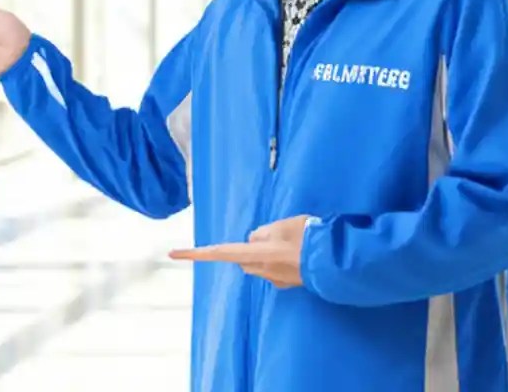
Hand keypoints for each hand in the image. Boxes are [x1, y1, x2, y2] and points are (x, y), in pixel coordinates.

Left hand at [168, 215, 310, 288]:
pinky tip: (300, 251)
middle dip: (250, 247)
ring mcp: (275, 279)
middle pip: (244, 256)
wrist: (334, 262)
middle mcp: (261, 270)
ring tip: (292, 239)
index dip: (195, 253)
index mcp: (254, 254)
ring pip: (261, 261)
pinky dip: (283, 258)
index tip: (173, 254)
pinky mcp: (288, 283)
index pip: (218, 252)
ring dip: (269, 251)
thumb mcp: (282, 224)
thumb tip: (254, 239)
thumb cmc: (306, 238)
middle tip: (274, 232)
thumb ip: (263, 232)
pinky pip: (277, 267)